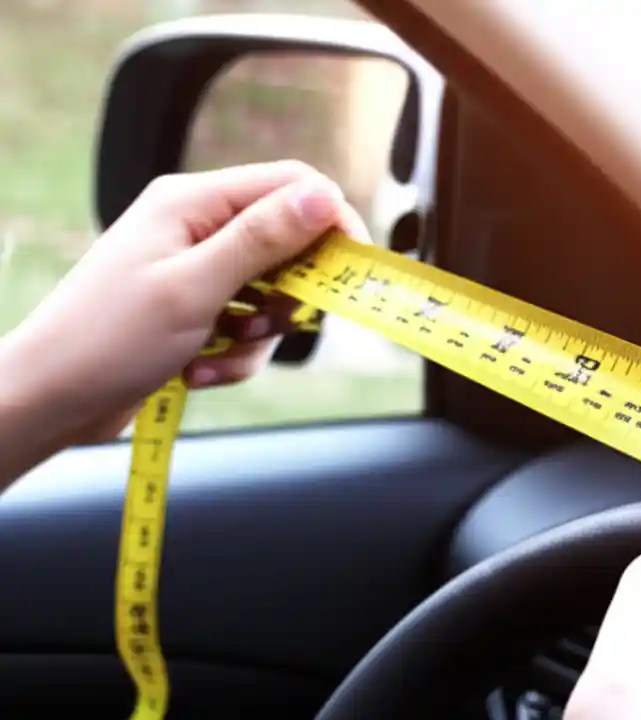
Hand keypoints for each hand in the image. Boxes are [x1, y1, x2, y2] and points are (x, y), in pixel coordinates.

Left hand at [0, 160, 367, 465]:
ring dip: (259, 336)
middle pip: (289, 243)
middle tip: (269, 323)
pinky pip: (248, 327)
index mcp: (193, 201)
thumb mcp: (195, 287)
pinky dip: (236, 355)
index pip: (292, 185)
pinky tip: (199, 371)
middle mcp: (197, 226)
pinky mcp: (196, 309)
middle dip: (290, 294)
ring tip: (219, 353)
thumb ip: (262, 240)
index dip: (331, 222)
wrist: (49, 400)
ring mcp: (196, 269)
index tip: (351, 271)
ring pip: (273, 294)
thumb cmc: (105, 340)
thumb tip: (323, 197)